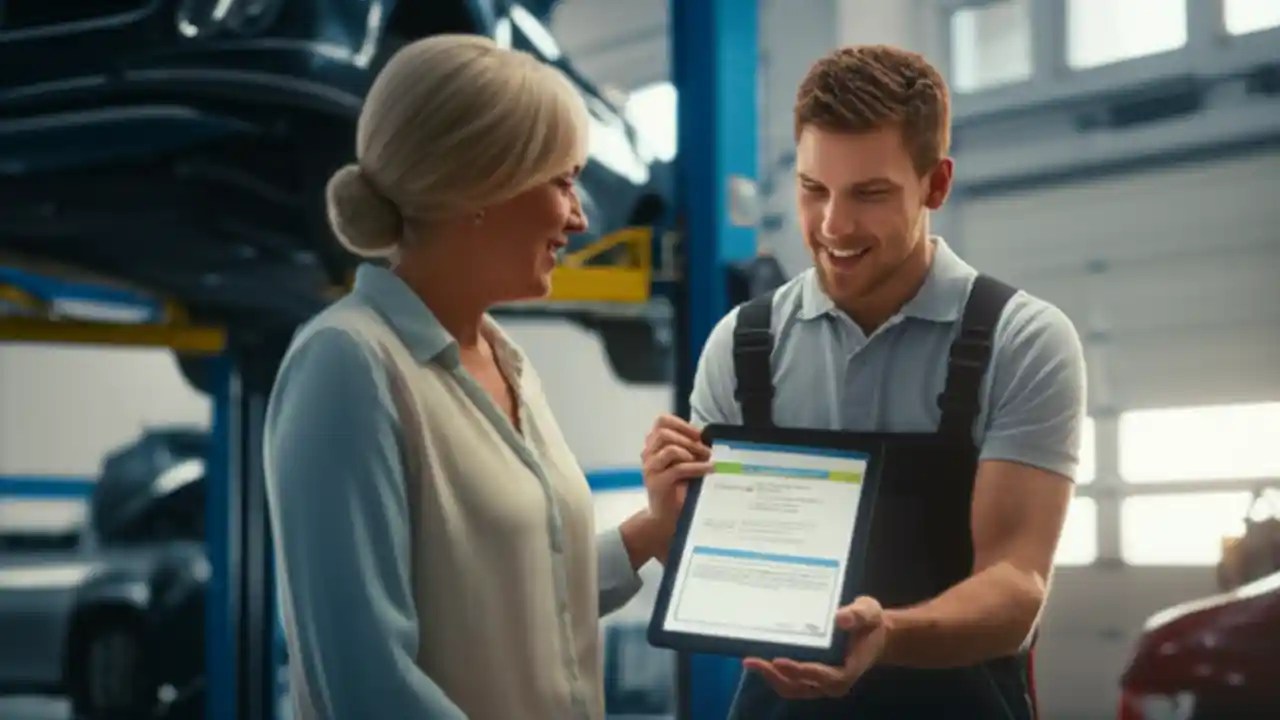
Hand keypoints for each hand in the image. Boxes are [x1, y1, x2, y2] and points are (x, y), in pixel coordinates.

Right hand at [640, 414, 711, 529]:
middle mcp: (648, 454)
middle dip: (688, 437)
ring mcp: (651, 468)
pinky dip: (697, 466)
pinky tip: (708, 468)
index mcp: (653, 446)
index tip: (698, 433)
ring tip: (707, 457)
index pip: (661, 422)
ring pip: (669, 448)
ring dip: (691, 450)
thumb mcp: (682, 463)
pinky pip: (678, 468)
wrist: (665, 516)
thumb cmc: (677, 488)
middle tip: (705, 448)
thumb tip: (707, 437)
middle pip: (663, 433)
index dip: (681, 424)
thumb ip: (689, 449)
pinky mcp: (657, 483)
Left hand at [743, 596, 887, 699]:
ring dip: (769, 676)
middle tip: (752, 660)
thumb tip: (840, 618)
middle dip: (775, 675)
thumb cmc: (869, 622)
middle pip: (800, 686)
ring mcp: (819, 682)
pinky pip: (789, 681)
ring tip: (749, 660)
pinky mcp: (809, 678)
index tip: (779, 661)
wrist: (870, 633)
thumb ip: (858, 614)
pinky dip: (773, 673)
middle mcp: (833, 681)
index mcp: (848, 669)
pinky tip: (758, 658)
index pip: (824, 676)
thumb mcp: (869, 611)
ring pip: (791, 687)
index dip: (801, 671)